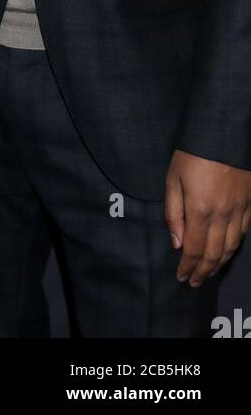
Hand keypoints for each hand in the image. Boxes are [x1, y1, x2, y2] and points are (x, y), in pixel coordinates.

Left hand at [165, 148, 250, 285]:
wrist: (222, 133)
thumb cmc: (192, 153)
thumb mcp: (172, 179)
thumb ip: (173, 212)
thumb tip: (176, 242)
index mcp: (199, 210)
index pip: (193, 249)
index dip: (187, 267)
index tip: (182, 277)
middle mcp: (222, 214)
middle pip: (214, 254)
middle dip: (203, 271)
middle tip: (195, 282)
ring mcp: (239, 210)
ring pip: (232, 247)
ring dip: (220, 264)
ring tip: (209, 272)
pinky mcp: (249, 202)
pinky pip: (244, 232)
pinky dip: (235, 246)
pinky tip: (228, 250)